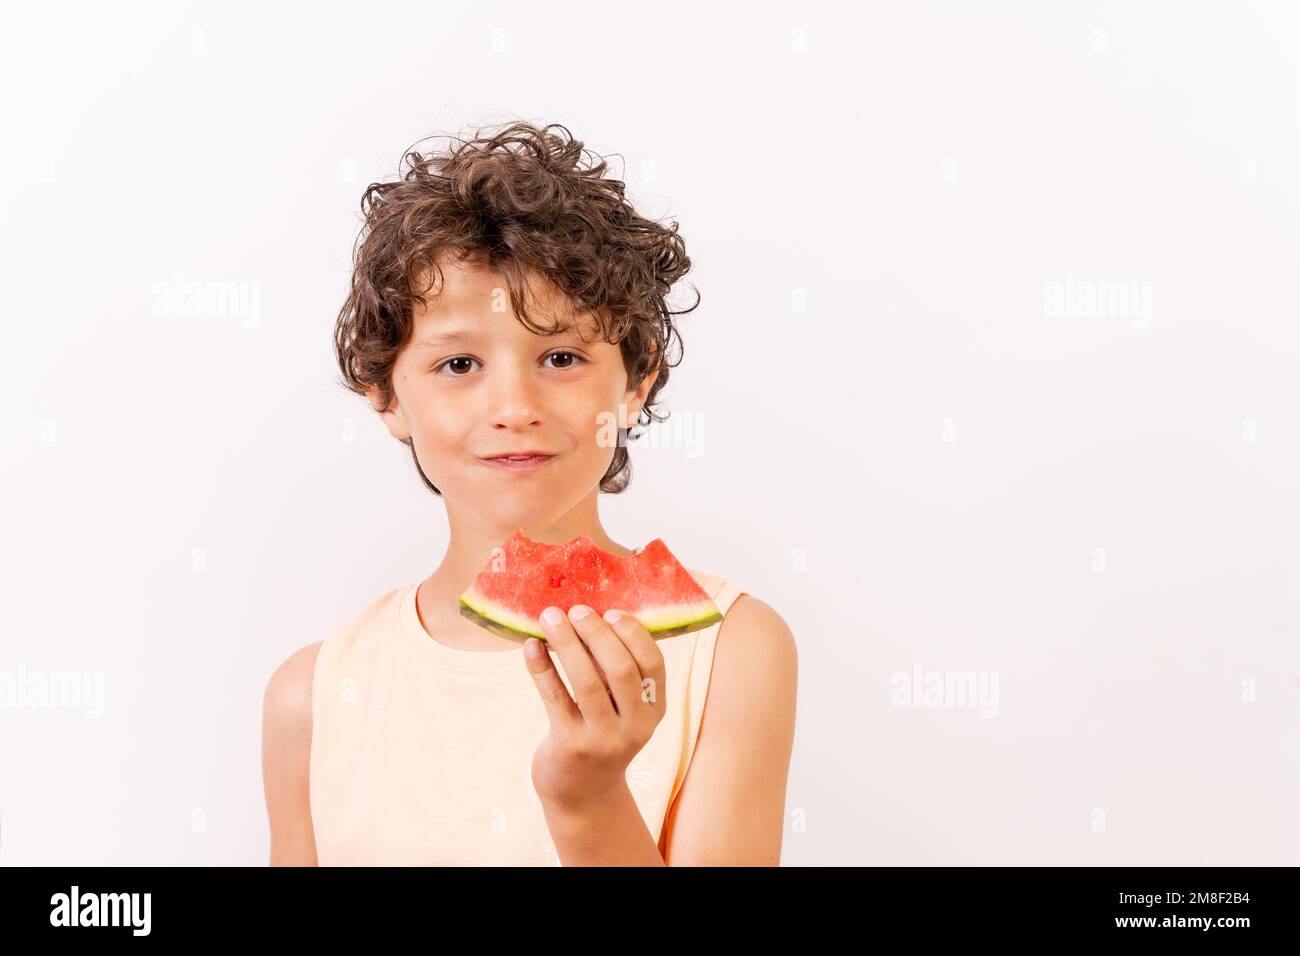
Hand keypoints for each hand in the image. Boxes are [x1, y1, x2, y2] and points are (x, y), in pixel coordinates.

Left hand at [523, 604, 666, 811]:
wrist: (583, 794)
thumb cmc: (602, 735)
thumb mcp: (624, 711)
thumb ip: (617, 673)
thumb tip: (591, 616)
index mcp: (654, 711)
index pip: (652, 664)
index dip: (633, 634)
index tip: (610, 612)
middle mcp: (635, 726)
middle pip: (620, 669)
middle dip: (596, 633)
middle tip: (575, 610)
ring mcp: (603, 738)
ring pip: (586, 680)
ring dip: (566, 643)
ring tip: (550, 618)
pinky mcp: (570, 745)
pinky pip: (554, 696)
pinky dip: (542, 667)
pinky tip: (531, 646)